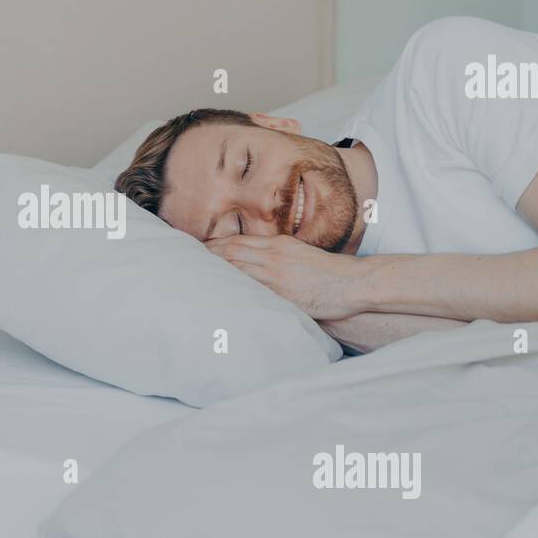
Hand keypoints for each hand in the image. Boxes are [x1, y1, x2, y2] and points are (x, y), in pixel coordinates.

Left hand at [205, 234, 365, 319]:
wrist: (354, 282)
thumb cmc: (329, 273)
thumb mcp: (301, 255)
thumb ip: (278, 256)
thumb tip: (258, 264)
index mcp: (278, 245)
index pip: (238, 242)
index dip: (214, 245)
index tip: (195, 249)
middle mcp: (274, 256)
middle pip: (231, 253)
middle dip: (206, 256)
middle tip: (183, 259)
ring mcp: (277, 275)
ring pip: (237, 269)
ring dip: (214, 271)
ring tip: (192, 276)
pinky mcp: (284, 294)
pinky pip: (252, 291)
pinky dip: (233, 290)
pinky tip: (218, 295)